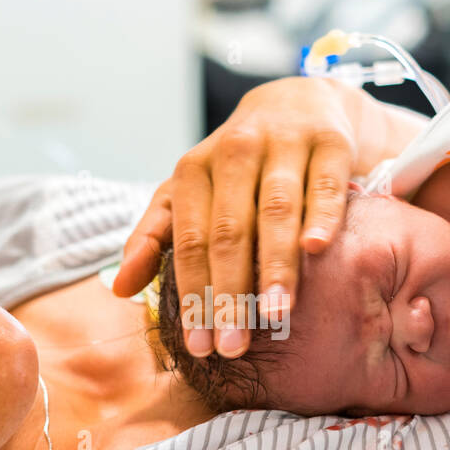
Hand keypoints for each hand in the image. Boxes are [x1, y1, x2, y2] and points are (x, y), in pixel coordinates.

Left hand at [112, 77, 358, 357]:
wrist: (298, 103)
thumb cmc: (237, 168)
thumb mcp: (189, 194)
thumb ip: (153, 238)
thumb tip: (119, 290)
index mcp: (194, 170)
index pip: (190, 242)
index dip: (193, 295)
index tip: (201, 346)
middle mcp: (235, 152)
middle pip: (230, 231)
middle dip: (230, 293)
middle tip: (234, 345)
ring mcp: (284, 143)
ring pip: (277, 209)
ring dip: (275, 264)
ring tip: (277, 312)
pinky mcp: (330, 141)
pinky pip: (325, 184)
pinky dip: (322, 215)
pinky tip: (318, 249)